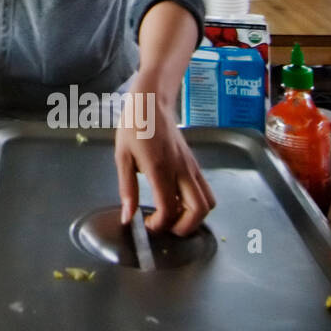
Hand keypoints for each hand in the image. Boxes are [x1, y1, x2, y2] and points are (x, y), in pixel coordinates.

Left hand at [114, 83, 215, 235]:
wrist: (152, 102)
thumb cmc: (134, 126)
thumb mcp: (122, 157)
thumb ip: (127, 189)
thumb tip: (128, 217)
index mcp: (160, 169)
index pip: (169, 208)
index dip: (160, 224)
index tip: (148, 224)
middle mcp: (181, 170)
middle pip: (199, 210)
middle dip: (185, 227)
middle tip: (166, 225)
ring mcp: (192, 167)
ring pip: (208, 202)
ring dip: (194, 216)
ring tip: (173, 214)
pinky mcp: (195, 164)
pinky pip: (204, 190)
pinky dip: (196, 203)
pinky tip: (176, 199)